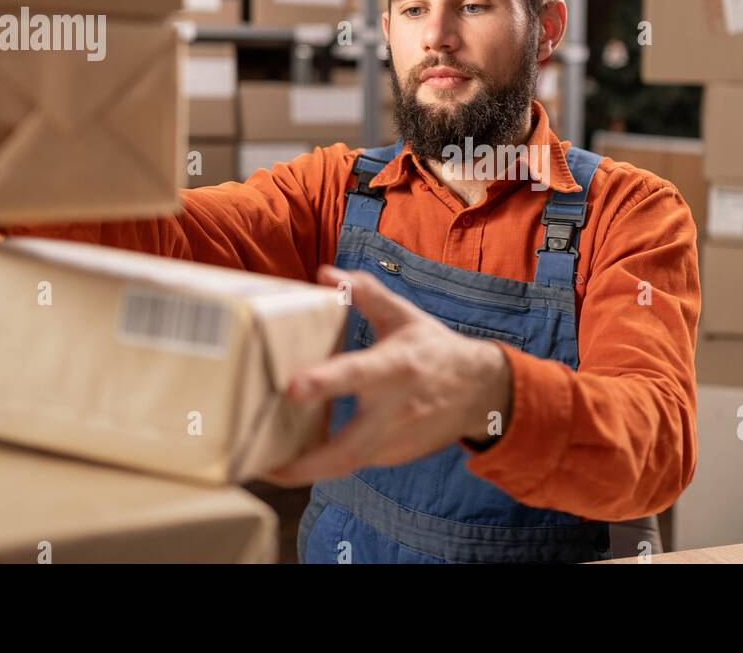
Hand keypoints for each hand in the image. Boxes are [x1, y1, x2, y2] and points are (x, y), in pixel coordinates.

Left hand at [266, 265, 513, 485]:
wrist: (480, 391)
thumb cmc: (433, 348)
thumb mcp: (402, 315)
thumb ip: (364, 293)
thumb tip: (325, 273)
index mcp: (396, 366)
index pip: (358, 374)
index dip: (326, 382)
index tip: (293, 387)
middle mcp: (396, 409)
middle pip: (347, 448)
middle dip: (304, 462)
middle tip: (263, 465)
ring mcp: (396, 440)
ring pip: (346, 464)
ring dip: (305, 469)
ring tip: (265, 465)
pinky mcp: (393, 457)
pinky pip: (353, 462)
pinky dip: (324, 462)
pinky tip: (298, 456)